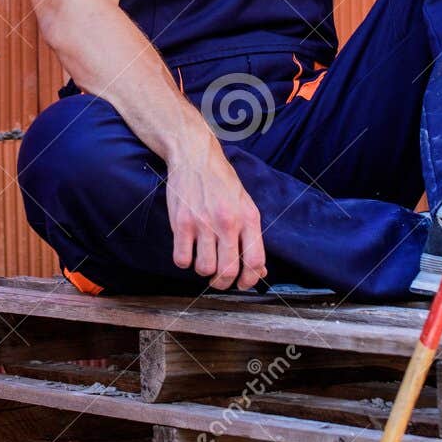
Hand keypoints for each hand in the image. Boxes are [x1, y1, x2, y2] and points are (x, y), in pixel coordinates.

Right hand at [164, 130, 266, 290]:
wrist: (195, 157)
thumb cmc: (222, 182)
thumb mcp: (245, 204)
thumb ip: (252, 236)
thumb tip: (260, 270)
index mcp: (248, 218)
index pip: (255, 261)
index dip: (250, 280)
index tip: (242, 284)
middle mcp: (227, 222)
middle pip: (228, 271)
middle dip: (223, 282)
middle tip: (218, 277)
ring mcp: (203, 224)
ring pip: (204, 269)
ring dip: (203, 270)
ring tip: (203, 257)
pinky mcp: (181, 223)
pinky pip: (182, 260)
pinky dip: (184, 261)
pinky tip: (187, 249)